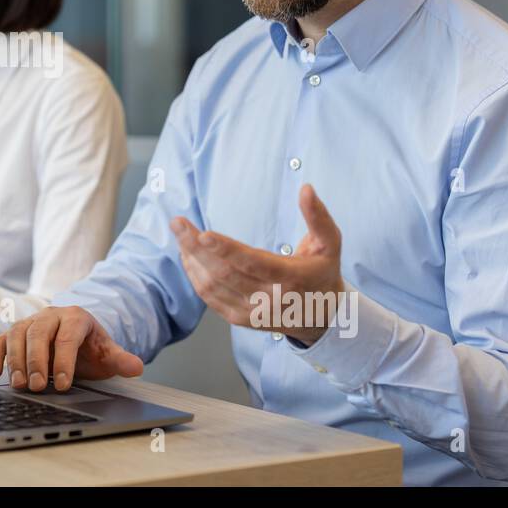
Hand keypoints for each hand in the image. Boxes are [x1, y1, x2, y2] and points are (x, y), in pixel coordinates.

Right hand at [0, 306, 143, 392]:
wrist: (78, 339)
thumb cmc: (92, 348)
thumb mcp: (108, 354)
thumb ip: (121, 360)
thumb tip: (136, 366)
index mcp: (75, 317)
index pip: (67, 336)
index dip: (64, 360)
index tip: (62, 384)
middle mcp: (50, 315)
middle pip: (38, 332)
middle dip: (36, 360)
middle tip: (36, 386)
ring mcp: (30, 322)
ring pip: (17, 333)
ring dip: (15, 359)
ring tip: (19, 384)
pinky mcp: (15, 333)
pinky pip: (0, 340)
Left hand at [172, 183, 347, 346]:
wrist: (321, 316)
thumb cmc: (322, 272)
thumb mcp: (330, 243)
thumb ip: (318, 216)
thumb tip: (306, 188)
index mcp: (292, 278)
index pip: (254, 264)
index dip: (226, 249)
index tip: (203, 233)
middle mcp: (270, 300)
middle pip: (225, 273)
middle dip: (196, 247)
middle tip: (177, 223)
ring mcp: (253, 313)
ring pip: (213, 286)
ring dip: (192, 259)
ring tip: (180, 234)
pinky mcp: (241, 319)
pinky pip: (210, 298)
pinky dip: (195, 275)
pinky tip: (187, 255)